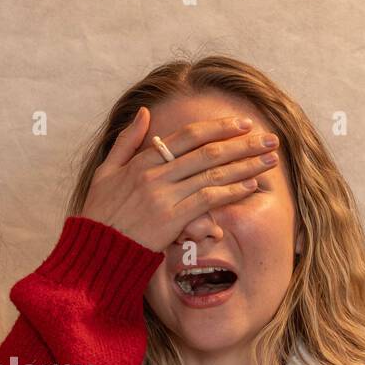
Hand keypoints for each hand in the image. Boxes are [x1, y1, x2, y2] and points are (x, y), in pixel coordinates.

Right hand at [79, 108, 281, 252]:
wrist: (94, 252)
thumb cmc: (99, 214)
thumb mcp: (106, 171)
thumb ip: (127, 141)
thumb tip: (144, 112)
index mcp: (142, 161)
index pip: (188, 136)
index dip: (218, 127)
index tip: (242, 124)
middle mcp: (155, 175)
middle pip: (207, 152)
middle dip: (242, 143)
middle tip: (269, 138)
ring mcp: (164, 197)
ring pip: (213, 174)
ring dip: (246, 165)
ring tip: (270, 159)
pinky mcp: (171, 221)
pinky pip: (208, 200)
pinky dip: (232, 192)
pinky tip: (252, 186)